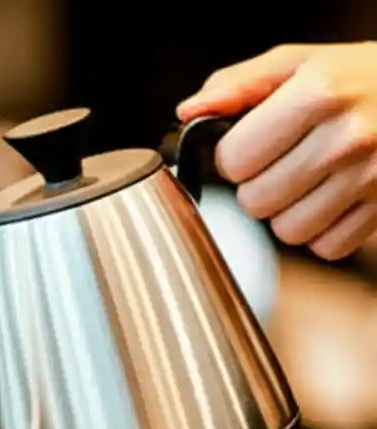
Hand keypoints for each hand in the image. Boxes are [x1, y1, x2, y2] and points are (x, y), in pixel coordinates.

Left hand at [177, 42, 376, 259]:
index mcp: (320, 92)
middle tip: (277, 164)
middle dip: (256, 185)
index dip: (231, 156)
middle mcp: (350, 136)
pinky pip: (328, 247)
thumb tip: (189, 111)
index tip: (247, 147)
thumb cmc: (358, 77)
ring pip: (288, 231)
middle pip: (257, 200)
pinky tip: (328, 200)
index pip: (235, 159)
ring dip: (286, 212)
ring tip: (304, 181)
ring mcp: (373, 175)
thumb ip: (238, 83)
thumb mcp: (299, 62)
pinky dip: (321, 231)